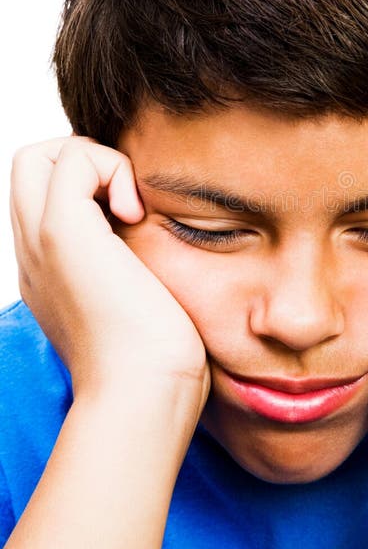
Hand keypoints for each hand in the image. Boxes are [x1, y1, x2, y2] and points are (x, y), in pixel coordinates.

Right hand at [10, 136, 209, 408]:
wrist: (144, 393)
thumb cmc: (156, 361)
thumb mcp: (137, 302)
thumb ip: (129, 267)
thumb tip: (153, 233)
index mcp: (48, 268)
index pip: (43, 194)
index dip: (86, 182)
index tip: (130, 215)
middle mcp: (33, 252)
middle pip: (31, 165)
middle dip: (83, 161)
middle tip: (126, 200)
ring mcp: (41, 241)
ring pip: (40, 155)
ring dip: (96, 162)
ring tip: (130, 209)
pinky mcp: (63, 232)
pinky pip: (73, 158)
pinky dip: (112, 168)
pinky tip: (136, 214)